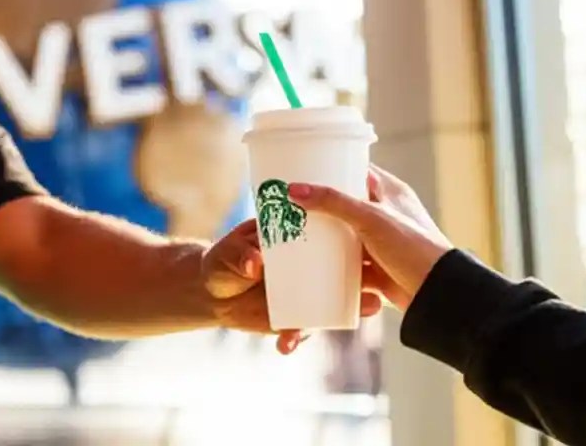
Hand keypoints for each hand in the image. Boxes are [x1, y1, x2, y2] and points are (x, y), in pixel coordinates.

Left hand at [202, 219, 382, 353]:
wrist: (210, 292)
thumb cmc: (224, 258)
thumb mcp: (230, 251)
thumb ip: (242, 254)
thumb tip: (255, 263)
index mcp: (299, 243)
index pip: (333, 240)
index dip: (355, 246)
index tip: (369, 253)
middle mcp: (309, 269)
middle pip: (346, 275)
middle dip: (365, 286)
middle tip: (375, 297)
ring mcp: (303, 295)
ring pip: (335, 304)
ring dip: (351, 311)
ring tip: (358, 316)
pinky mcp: (291, 317)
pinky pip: (303, 328)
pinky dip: (298, 336)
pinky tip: (288, 344)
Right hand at [290, 165, 454, 310]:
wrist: (436, 292)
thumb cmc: (414, 247)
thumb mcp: (370, 218)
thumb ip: (333, 202)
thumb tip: (295, 189)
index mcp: (390, 192)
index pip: (357, 170)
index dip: (333, 168)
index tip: (304, 168)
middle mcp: (385, 214)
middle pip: (345, 205)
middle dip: (321, 208)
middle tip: (291, 204)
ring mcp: (381, 242)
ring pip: (345, 236)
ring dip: (325, 239)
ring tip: (295, 234)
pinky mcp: (377, 268)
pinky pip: (348, 264)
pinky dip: (333, 265)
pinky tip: (312, 265)